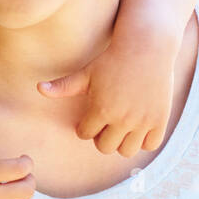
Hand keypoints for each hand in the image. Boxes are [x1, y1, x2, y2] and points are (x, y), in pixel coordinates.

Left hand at [37, 38, 174, 156]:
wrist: (147, 47)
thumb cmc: (112, 60)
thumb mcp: (86, 74)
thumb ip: (63, 86)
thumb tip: (38, 88)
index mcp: (101, 110)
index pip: (85, 134)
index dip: (85, 126)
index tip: (91, 115)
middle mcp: (122, 119)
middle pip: (104, 147)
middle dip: (102, 136)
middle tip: (106, 122)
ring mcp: (143, 121)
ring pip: (127, 151)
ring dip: (122, 142)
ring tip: (122, 127)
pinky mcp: (160, 120)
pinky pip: (150, 145)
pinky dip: (144, 140)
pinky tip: (139, 126)